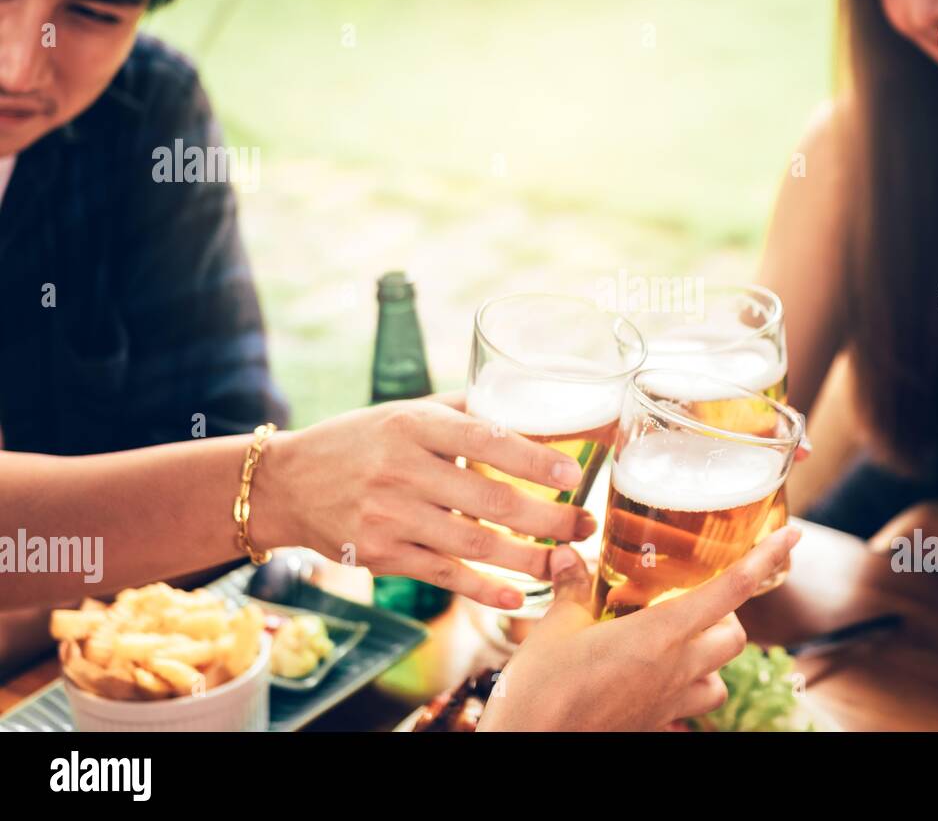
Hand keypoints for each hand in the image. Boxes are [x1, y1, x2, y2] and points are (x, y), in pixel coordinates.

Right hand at [259, 393, 595, 609]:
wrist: (287, 484)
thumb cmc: (358, 442)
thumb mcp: (402, 413)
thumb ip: (459, 411)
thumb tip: (524, 403)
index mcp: (413, 425)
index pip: (487, 440)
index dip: (534, 458)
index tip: (573, 472)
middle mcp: (402, 470)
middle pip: (492, 500)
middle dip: (549, 518)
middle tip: (585, 524)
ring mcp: (390, 517)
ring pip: (475, 544)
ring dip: (528, 557)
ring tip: (565, 560)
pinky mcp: (380, 555)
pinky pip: (444, 575)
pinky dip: (484, 589)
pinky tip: (519, 598)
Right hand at [477, 524, 801, 730]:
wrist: (530, 742)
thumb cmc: (543, 687)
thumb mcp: (555, 628)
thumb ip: (572, 588)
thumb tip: (567, 552)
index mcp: (660, 634)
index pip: (731, 589)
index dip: (765, 558)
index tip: (791, 535)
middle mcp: (676, 669)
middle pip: (735, 639)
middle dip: (728, 619)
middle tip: (698, 602)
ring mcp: (668, 704)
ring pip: (720, 682)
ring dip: (711, 662)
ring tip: (681, 647)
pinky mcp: (654, 727)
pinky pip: (688, 712)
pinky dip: (684, 695)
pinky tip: (655, 683)